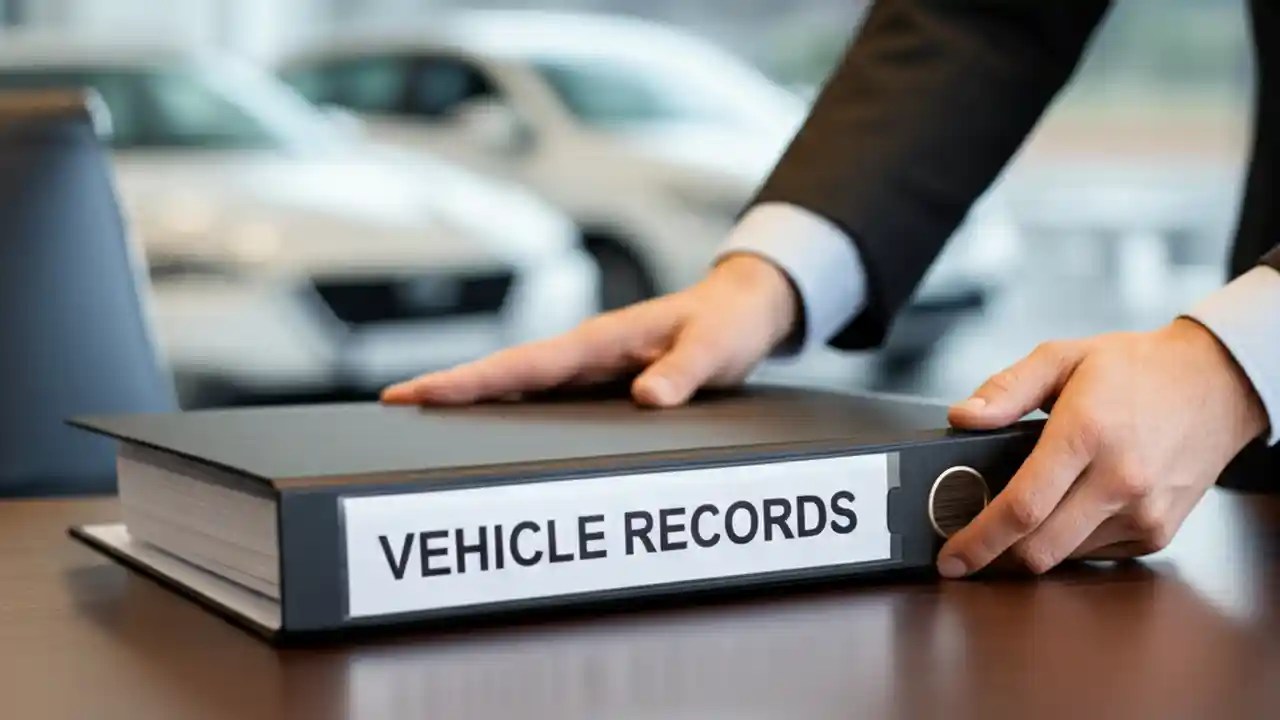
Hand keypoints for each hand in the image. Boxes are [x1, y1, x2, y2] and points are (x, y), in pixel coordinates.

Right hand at [381, 254, 798, 406]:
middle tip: (393, 402)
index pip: (523, 364)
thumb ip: (682, 373)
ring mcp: (588, 365)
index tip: (421, 390)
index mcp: (600, 340)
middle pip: (505, 372)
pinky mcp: (598, 379)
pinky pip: (544, 393)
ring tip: (420, 413)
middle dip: (449, 386)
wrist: (740, 308)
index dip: (470, 380)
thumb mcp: (713, 349)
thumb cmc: (725, 324)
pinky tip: (487, 423)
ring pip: (518, 382)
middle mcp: (585, 351)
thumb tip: (646, 398)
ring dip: (472, 396)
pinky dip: (509, 403)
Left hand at [939, 318, 1267, 577]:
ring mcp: (1143, 512)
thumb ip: (1006, 389)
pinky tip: (1065, 513)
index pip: (1022, 506)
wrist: (1216, 384)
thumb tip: (963, 417)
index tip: (950, 557)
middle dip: (994, 558)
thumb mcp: (1062, 357)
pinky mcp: (1158, 532)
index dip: (978, 540)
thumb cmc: (1137, 369)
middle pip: (1039, 548)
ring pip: (1065, 557)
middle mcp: (1119, 480)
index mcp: (1086, 433)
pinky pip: (1096, 554)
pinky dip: (1069, 542)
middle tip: (969, 549)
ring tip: (1018, 520)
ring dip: (1031, 548)